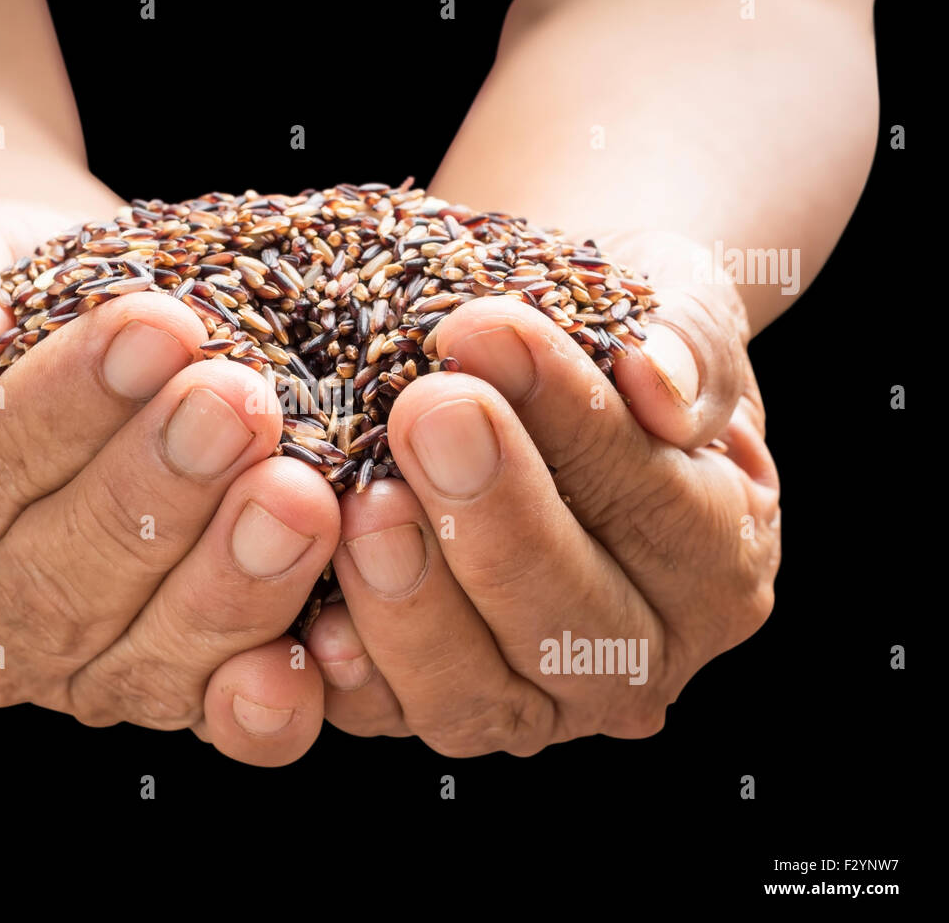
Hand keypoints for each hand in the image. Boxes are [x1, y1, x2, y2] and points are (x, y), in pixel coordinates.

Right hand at [0, 199, 339, 765]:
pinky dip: (267, 699)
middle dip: (155, 493)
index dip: (66, 404)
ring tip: (301, 495)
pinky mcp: (168, 698)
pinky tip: (327, 643)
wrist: (102, 357)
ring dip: (228, 581)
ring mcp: (75, 676)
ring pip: (142, 658)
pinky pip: (217, 722)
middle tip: (237, 406)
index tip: (158, 327)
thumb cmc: (40, 305)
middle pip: (57, 579)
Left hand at [305, 231, 781, 754]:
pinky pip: (381, 715)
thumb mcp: (675, 306)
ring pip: (475, 697)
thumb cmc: (606, 341)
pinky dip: (341, 671)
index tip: (486, 331)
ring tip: (365, 500)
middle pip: (574, 626)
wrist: (534, 368)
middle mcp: (636, 656)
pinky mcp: (431, 705)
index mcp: (716, 562)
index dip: (573, 423)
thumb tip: (660, 382)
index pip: (657, 505)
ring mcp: (531, 700)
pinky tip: (306, 608)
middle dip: (492, 519)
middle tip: (425, 413)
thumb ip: (690, 342)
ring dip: (412, 603)